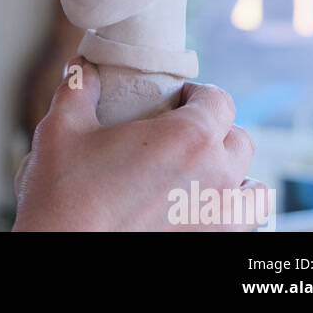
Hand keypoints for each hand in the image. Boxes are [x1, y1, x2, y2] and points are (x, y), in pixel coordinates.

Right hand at [13, 60, 268, 230]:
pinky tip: (203, 207)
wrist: (63, 247)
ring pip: (250, 186)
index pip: (220, 101)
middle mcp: (216, 175)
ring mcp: (219, 216)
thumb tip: (81, 65)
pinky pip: (244, 223)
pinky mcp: (214, 242)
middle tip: (181, 134)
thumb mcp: (61, 128)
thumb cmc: (64, 192)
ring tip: (200, 174)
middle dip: (215, 131)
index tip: (178, 98)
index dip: (199, 94)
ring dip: (231, 174)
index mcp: (188, 137)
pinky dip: (232, 210)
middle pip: (239, 140)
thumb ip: (77, 88)